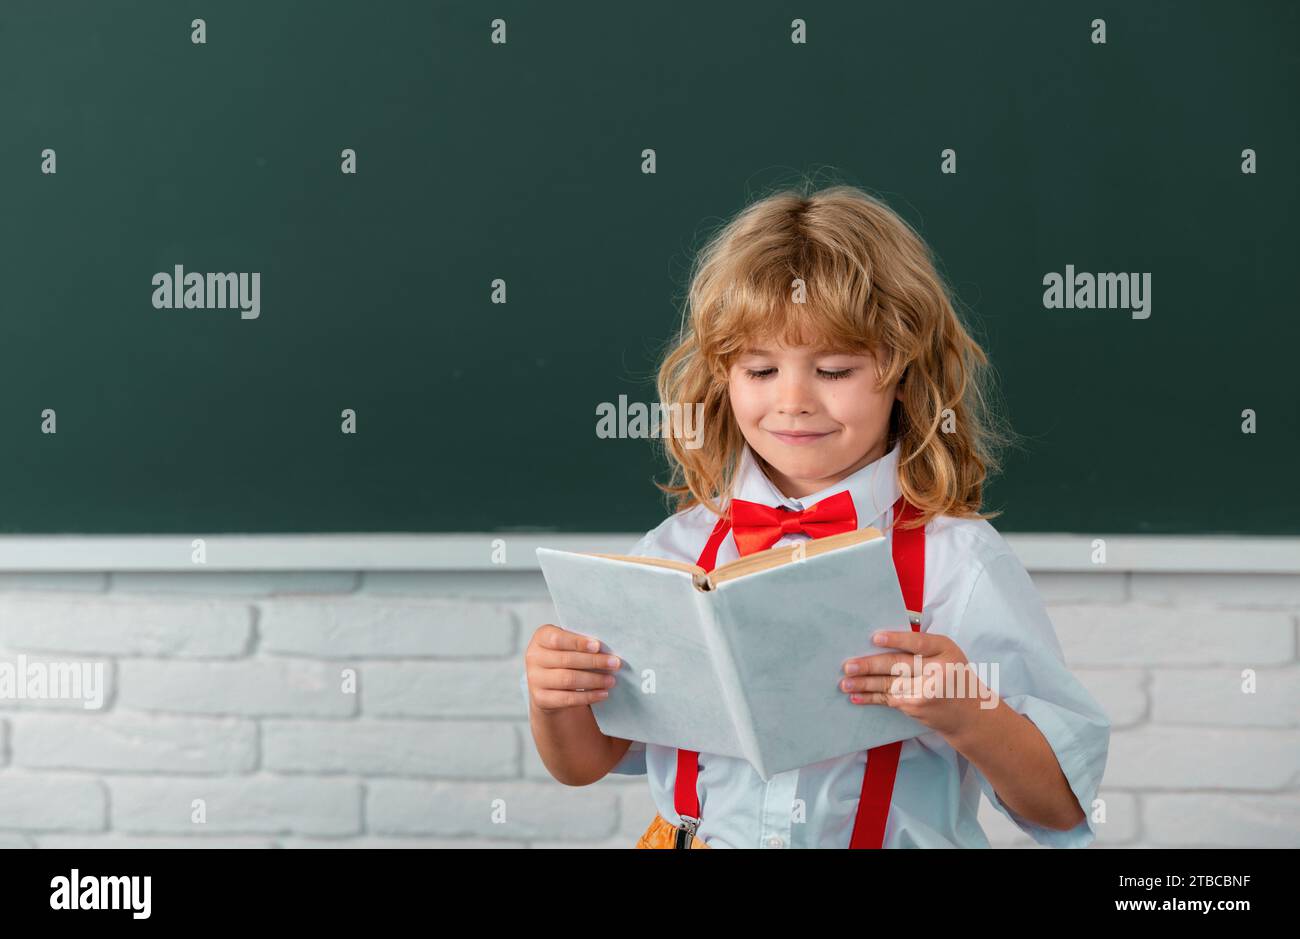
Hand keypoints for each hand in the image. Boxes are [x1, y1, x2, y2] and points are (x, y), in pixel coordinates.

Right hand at [524, 624, 621, 713]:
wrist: (548, 684)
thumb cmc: (564, 657)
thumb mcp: (567, 645)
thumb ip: (580, 644)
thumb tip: (608, 649)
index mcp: (540, 638)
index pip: (557, 639)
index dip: (578, 642)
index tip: (598, 646)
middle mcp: (533, 657)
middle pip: (566, 660)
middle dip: (594, 662)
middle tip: (615, 664)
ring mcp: (534, 679)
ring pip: (568, 680)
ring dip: (594, 680)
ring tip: (611, 680)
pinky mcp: (540, 699)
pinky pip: (567, 699)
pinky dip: (588, 696)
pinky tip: (603, 693)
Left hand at [839, 629, 993, 739]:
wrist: (969, 714)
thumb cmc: (953, 676)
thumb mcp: (946, 654)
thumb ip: (921, 646)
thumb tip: (878, 641)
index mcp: (945, 650)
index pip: (919, 643)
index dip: (896, 640)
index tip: (875, 638)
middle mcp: (938, 671)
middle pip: (899, 666)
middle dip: (871, 666)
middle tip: (849, 666)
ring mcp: (927, 692)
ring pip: (890, 685)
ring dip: (864, 684)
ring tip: (845, 683)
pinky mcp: (917, 708)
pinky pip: (889, 699)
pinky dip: (871, 698)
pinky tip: (856, 696)